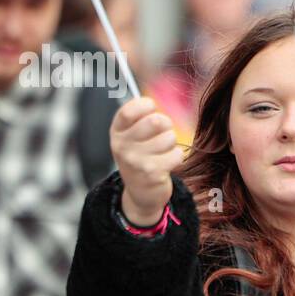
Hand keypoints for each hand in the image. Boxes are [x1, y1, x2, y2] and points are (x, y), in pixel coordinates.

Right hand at [111, 97, 180, 225]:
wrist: (140, 193)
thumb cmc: (140, 157)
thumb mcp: (131, 137)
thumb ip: (138, 119)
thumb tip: (151, 102)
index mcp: (116, 133)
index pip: (128, 111)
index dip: (145, 105)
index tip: (151, 107)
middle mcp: (123, 146)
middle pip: (155, 121)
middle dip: (166, 124)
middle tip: (163, 132)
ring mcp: (136, 161)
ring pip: (169, 137)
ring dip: (171, 142)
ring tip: (163, 151)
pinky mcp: (152, 173)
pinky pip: (177, 154)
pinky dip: (177, 156)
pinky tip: (167, 163)